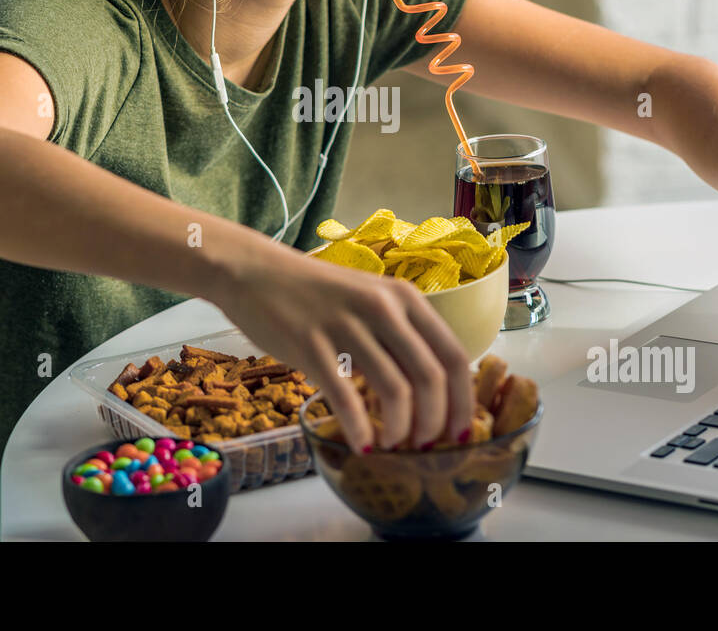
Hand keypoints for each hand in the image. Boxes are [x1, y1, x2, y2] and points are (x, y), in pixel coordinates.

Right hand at [222, 247, 473, 453]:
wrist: (254, 272)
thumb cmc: (315, 293)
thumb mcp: (370, 298)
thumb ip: (399, 333)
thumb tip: (430, 390)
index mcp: (404, 297)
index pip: (453, 354)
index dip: (463, 399)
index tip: (462, 430)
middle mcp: (382, 307)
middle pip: (430, 377)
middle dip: (434, 422)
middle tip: (425, 445)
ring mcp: (346, 325)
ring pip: (394, 390)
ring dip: (399, 429)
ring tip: (391, 444)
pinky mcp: (311, 345)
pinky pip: (346, 398)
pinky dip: (359, 429)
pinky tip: (361, 443)